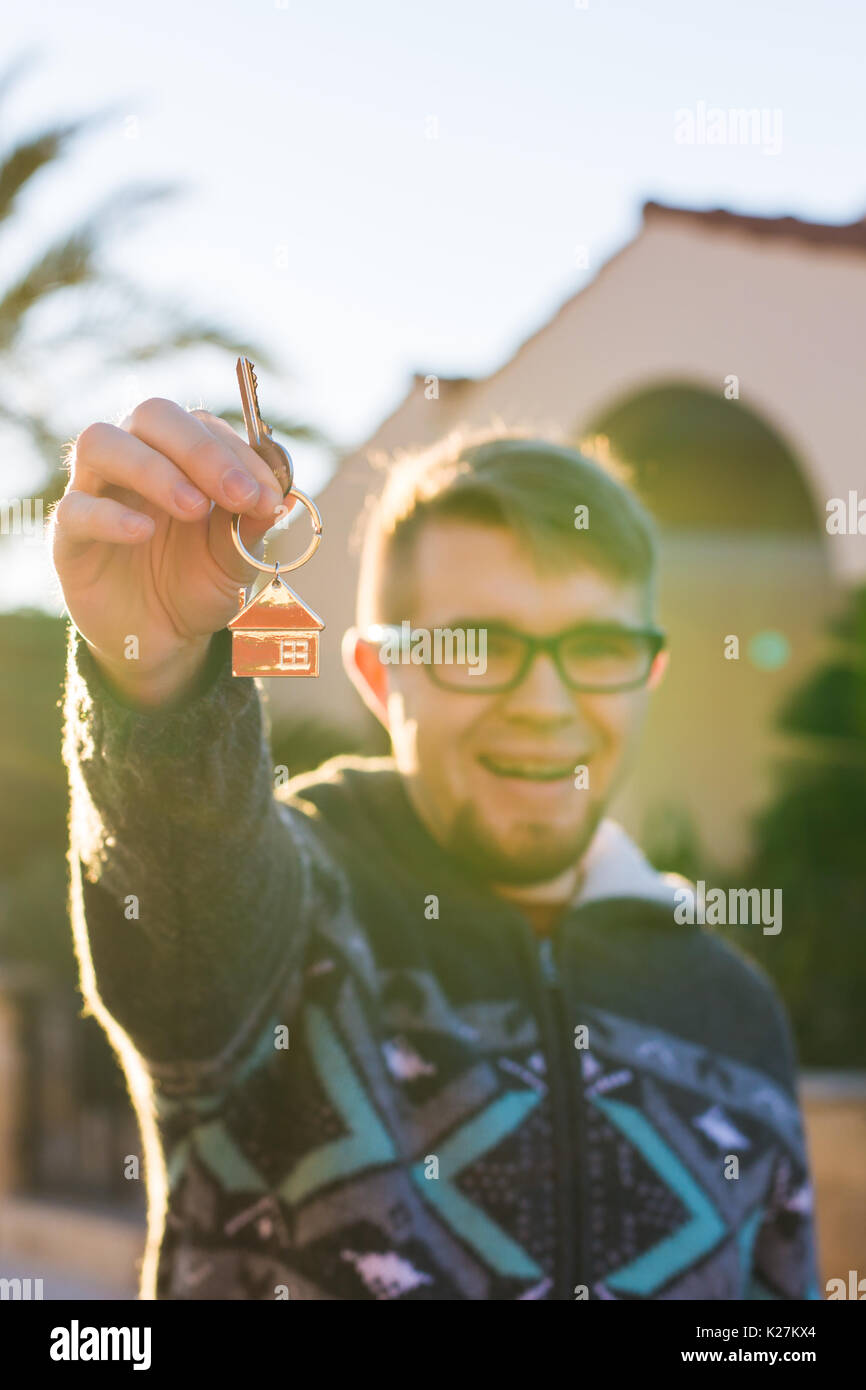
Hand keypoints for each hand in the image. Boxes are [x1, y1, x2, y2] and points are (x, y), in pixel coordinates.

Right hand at [51, 398, 291, 705]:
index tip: (269, 496)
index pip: (204, 426)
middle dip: (200, 451)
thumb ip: (250, 527)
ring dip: (153, 469)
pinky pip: (75, 508)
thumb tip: (276, 498)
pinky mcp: (68, 534)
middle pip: (152, 415)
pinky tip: (143, 533)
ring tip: (193, 510)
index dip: (240, 455)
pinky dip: (110, 515)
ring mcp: (96, 490)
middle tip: (237, 495)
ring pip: (101, 442)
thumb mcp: (236, 560)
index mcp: (180, 455)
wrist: (163, 639)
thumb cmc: (198, 583)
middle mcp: (135, 458)